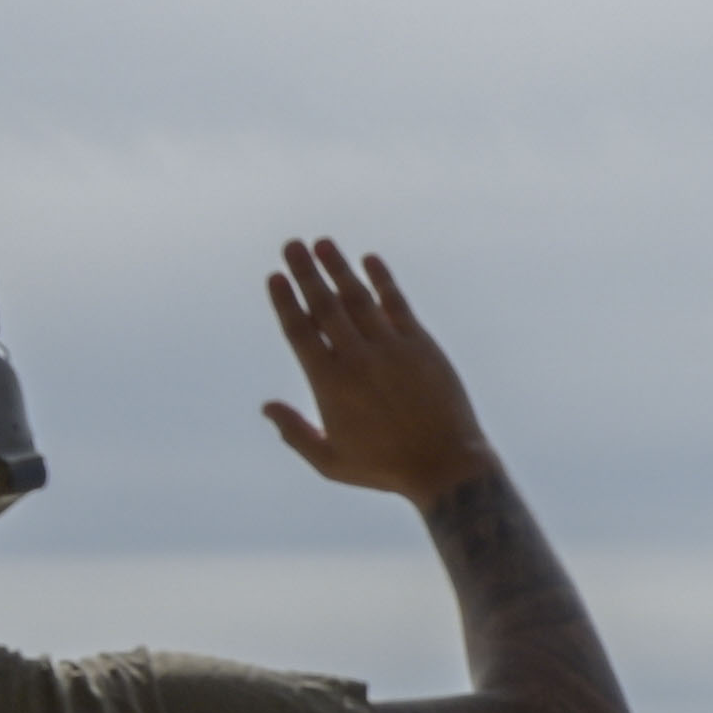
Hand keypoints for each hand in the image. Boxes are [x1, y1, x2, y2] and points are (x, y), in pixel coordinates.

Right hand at [258, 238, 489, 500]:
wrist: (446, 465)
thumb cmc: (386, 468)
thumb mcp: (331, 461)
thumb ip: (295, 432)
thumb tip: (266, 407)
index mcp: (329, 384)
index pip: (300, 331)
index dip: (286, 301)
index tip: (276, 277)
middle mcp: (358, 359)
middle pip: (325, 305)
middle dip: (306, 272)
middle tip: (292, 245)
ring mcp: (391, 349)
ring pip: (359, 298)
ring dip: (339, 267)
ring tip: (323, 243)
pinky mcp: (422, 345)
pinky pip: (398, 304)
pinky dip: (383, 280)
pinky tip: (370, 260)